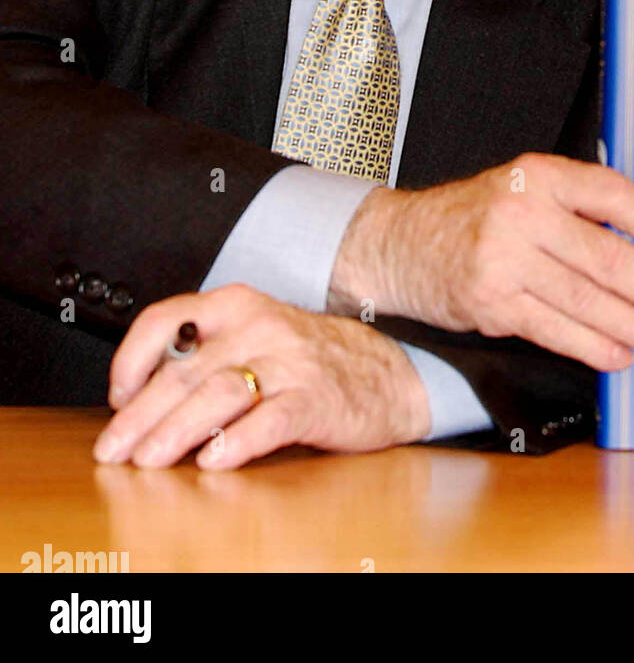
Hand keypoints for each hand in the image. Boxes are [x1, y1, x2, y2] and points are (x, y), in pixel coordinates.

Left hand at [92, 284, 430, 469]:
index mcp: (236, 306)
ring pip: (219, 393)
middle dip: (141, 415)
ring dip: (176, 431)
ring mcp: (290, 362)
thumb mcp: (252, 336)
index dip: (131, 360)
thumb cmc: (307, 360)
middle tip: (114, 448)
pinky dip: (235, 442)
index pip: (166, 320)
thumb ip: (203, 353)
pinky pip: (269, 421)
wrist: (385, 373)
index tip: (116, 396)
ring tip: (150, 460)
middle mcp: (260, 327)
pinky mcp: (315, 400)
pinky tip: (212, 461)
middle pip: (186, 369)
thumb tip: (136, 397)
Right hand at [329, 152, 633, 370]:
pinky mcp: (492, 303)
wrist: (400, 243)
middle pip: (607, 257)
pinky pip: (556, 330)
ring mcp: (505, 260)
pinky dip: (594, 347)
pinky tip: (620, 354)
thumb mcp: (521, 187)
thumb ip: (574, 206)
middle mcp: (523, 212)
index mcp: (538, 174)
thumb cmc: (471, 216)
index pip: (611, 193)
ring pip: (587, 300)